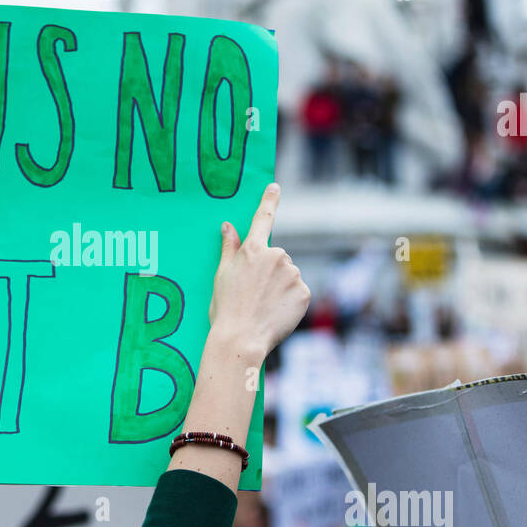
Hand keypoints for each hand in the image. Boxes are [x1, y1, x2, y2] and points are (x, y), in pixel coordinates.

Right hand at [208, 183, 309, 360]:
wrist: (241, 339)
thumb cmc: (225, 309)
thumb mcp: (222, 275)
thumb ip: (229, 248)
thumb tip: (228, 226)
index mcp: (253, 249)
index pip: (263, 219)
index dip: (269, 201)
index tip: (274, 187)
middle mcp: (277, 256)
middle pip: (277, 257)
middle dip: (269, 271)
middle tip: (253, 293)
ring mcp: (293, 274)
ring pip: (288, 276)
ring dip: (280, 286)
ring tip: (263, 306)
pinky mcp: (305, 292)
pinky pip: (298, 292)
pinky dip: (290, 301)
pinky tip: (276, 312)